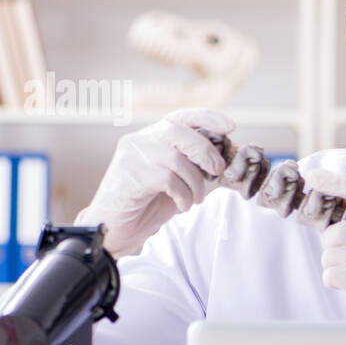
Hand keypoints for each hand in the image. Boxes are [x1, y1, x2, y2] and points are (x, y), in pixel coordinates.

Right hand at [76, 108, 234, 255]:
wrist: (114, 227)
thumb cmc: (147, 203)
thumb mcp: (176, 178)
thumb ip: (192, 163)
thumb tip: (224, 158)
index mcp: (152, 136)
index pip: (181, 117)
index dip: (207, 118)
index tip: (230, 127)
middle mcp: (139, 140)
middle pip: (180, 133)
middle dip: (206, 152)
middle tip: (217, 170)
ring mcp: (132, 156)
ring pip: (176, 159)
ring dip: (194, 183)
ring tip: (194, 199)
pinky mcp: (130, 175)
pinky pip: (168, 179)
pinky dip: (183, 195)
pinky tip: (182, 205)